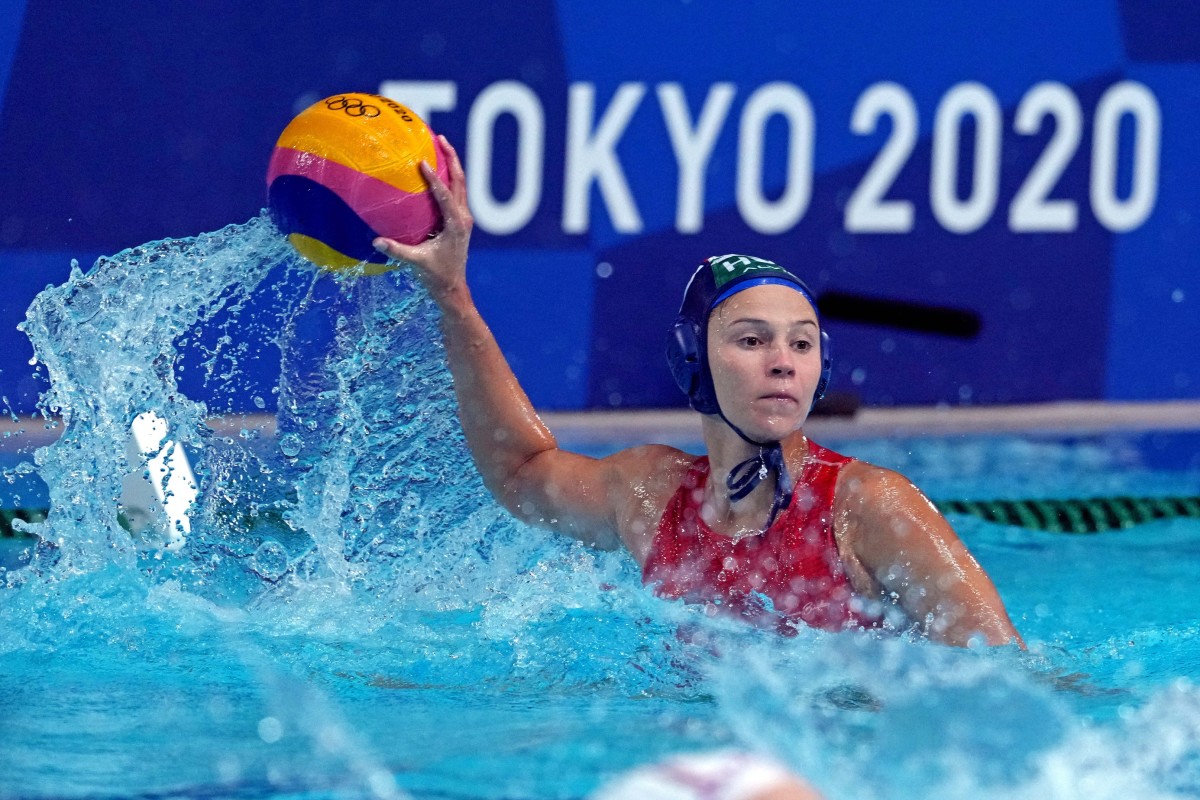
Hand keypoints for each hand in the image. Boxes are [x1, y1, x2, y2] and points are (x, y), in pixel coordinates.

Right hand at [373, 135, 472, 300]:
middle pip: (460, 180)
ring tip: (439, 144)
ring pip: (461, 184)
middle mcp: (463, 217)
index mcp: (455, 225)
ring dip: (452, 164)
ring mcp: (463, 218)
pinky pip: (455, 192)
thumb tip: (375, 241)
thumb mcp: (416, 263)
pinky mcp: (460, 220)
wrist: (452, 288)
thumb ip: (397, 251)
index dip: (434, 178)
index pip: (445, 195)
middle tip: (439, 137)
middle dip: (451, 157)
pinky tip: (435, 169)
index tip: (422, 162)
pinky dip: (448, 177)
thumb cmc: (435, 276)